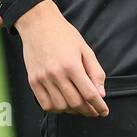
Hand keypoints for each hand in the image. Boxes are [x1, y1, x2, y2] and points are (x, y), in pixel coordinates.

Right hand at [15, 0, 108, 117]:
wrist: (38, 25)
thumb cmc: (64, 35)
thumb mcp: (85, 49)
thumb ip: (95, 72)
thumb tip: (101, 94)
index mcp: (72, 65)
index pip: (89, 94)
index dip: (99, 106)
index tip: (104, 112)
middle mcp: (56, 74)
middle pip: (75, 103)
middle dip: (87, 110)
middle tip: (93, 110)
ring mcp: (43, 79)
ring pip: (60, 107)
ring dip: (72, 111)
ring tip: (79, 106)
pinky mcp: (33, 81)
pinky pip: (45, 104)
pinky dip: (56, 109)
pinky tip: (64, 104)